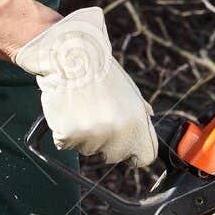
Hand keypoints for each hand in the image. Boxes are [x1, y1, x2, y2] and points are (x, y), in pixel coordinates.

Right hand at [12, 8, 157, 167]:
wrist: (71, 56)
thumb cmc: (101, 71)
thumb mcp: (129, 89)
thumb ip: (140, 110)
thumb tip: (150, 117)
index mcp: (137, 125)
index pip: (144, 158)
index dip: (134, 152)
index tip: (126, 146)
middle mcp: (117, 135)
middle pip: (114, 156)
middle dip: (106, 142)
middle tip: (97, 115)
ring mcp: (92, 138)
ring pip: (88, 150)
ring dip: (84, 135)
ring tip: (81, 108)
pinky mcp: (68, 136)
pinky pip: (66, 143)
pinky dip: (64, 131)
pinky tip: (68, 110)